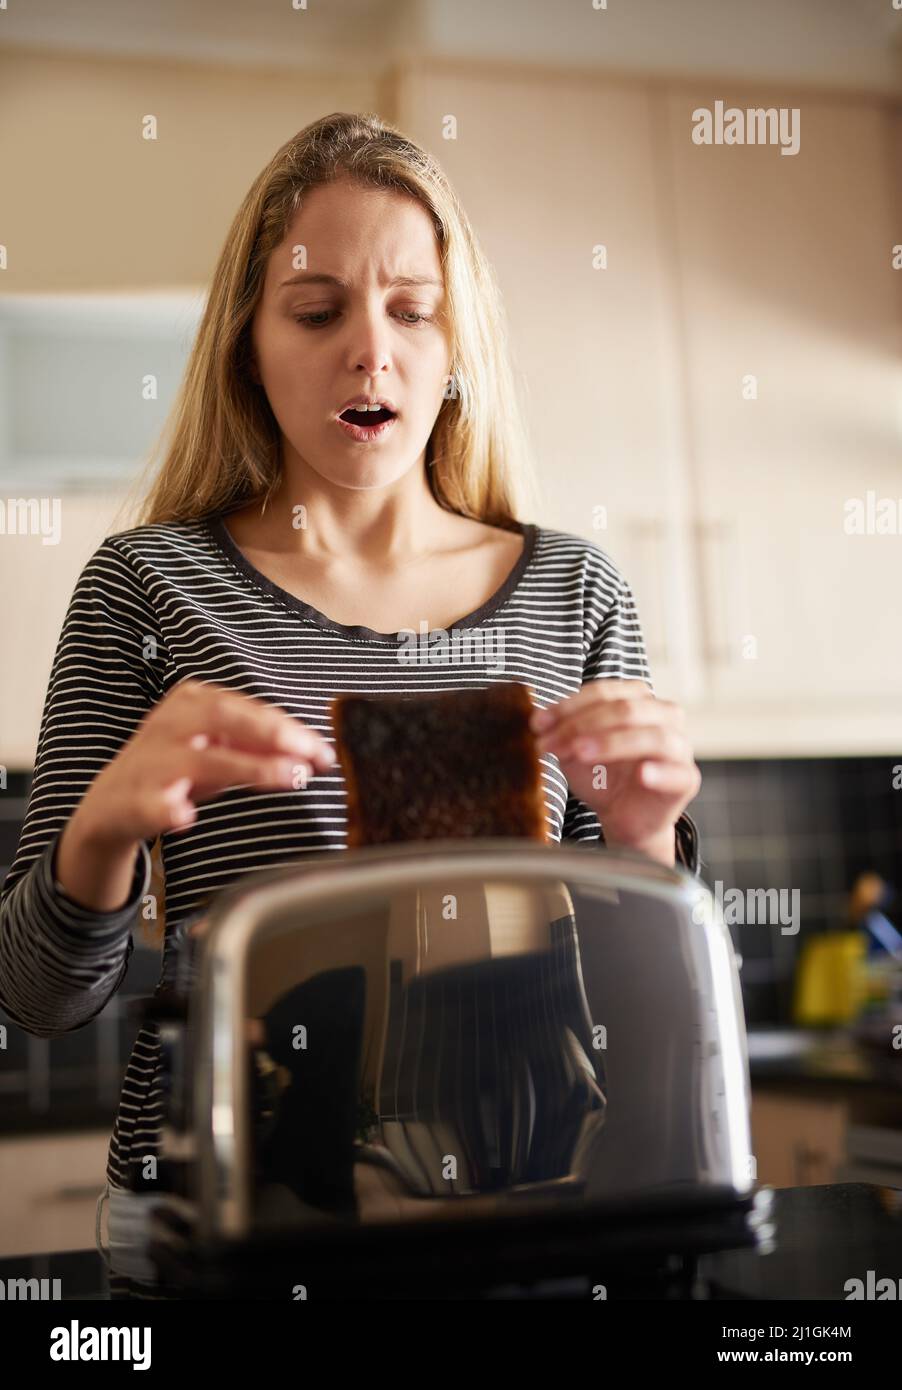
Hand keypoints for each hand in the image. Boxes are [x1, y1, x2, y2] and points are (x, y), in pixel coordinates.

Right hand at [72, 677, 335, 851]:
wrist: (112, 805)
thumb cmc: (176, 769)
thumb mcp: (219, 749)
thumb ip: (261, 747)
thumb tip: (313, 752)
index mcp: (192, 701)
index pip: (249, 709)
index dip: (291, 728)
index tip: (324, 750)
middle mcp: (171, 724)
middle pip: (225, 718)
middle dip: (274, 734)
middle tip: (311, 758)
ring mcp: (152, 762)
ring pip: (202, 759)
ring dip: (251, 768)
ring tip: (290, 778)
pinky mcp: (135, 800)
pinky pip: (154, 804)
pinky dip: (170, 809)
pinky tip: (185, 815)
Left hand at [530, 679, 700, 865]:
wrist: (622, 816)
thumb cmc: (603, 776)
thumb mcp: (575, 750)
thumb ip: (563, 734)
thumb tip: (541, 721)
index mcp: (638, 699)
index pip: (604, 692)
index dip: (569, 705)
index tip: (538, 723)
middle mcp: (664, 716)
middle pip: (627, 709)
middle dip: (583, 724)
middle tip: (552, 743)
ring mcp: (679, 746)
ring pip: (653, 736)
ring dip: (613, 743)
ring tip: (580, 753)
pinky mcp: (687, 779)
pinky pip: (677, 772)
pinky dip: (659, 771)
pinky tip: (642, 774)